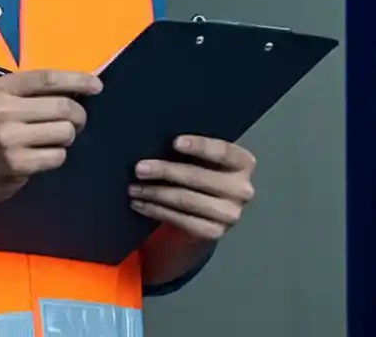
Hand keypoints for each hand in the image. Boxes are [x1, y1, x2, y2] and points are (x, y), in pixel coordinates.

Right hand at [0, 69, 102, 203]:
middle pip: (63, 106)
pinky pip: (57, 156)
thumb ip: (30, 93)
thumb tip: (78, 89)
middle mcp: (2, 110)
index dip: (77, 80)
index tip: (96, 85)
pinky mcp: (17, 163)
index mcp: (0, 89)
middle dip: (78, 115)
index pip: (47, 79)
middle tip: (75, 121)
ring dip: (66, 137)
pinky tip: (40, 156)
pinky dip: (56, 155)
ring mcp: (9, 138)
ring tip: (52, 140)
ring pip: (65, 132)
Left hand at [130, 135, 256, 242]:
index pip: (224, 152)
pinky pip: (180, 220)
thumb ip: (187, 151)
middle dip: (165, 171)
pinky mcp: (214, 232)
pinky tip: (139, 204)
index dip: (200, 146)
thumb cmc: (196, 175)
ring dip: (155, 193)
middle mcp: (242, 189)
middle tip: (138, 168)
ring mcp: (230, 214)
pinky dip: (156, 210)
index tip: (174, 142)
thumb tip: (153, 143)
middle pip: (199, 177)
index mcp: (242, 163)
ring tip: (133, 188)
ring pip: (186, 200)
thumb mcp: (198, 160)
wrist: (201, 215)